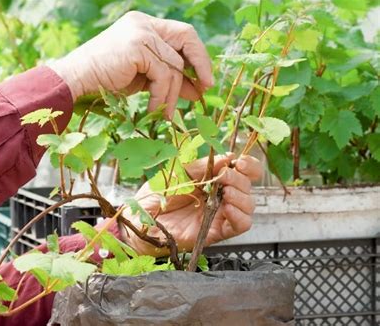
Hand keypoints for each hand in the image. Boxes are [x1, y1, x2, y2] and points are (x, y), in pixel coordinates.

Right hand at [48, 11, 212, 118]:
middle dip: (200, 64)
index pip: (182, 34)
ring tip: (166, 114)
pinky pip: (163, 75)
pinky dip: (161, 96)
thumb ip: (169, 79)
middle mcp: (144, 23)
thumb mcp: (144, 78)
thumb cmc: (105, 80)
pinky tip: (153, 109)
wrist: (76, 80)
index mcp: (144, 25)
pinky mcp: (138, 46)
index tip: (205, 79)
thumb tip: (197, 90)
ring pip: (174, 64)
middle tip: (206, 89)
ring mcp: (141, 32)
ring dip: (173, 94)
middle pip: (186, 37)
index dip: (197, 55)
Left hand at [121, 153, 262, 256]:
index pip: (243, 172)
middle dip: (240, 179)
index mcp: (213, 180)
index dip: (249, 166)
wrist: (140, 220)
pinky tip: (228, 208)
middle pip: (247, 188)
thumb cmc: (156, 195)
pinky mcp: (215, 232)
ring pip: (248, 206)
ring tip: (226, 192)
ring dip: (242, 197)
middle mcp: (220, 197)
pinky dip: (239, 216)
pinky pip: (239, 226)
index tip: (240, 161)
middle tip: (223, 177)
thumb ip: (202, 167)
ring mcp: (218, 215)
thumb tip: (227, 156)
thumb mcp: (178, 174)